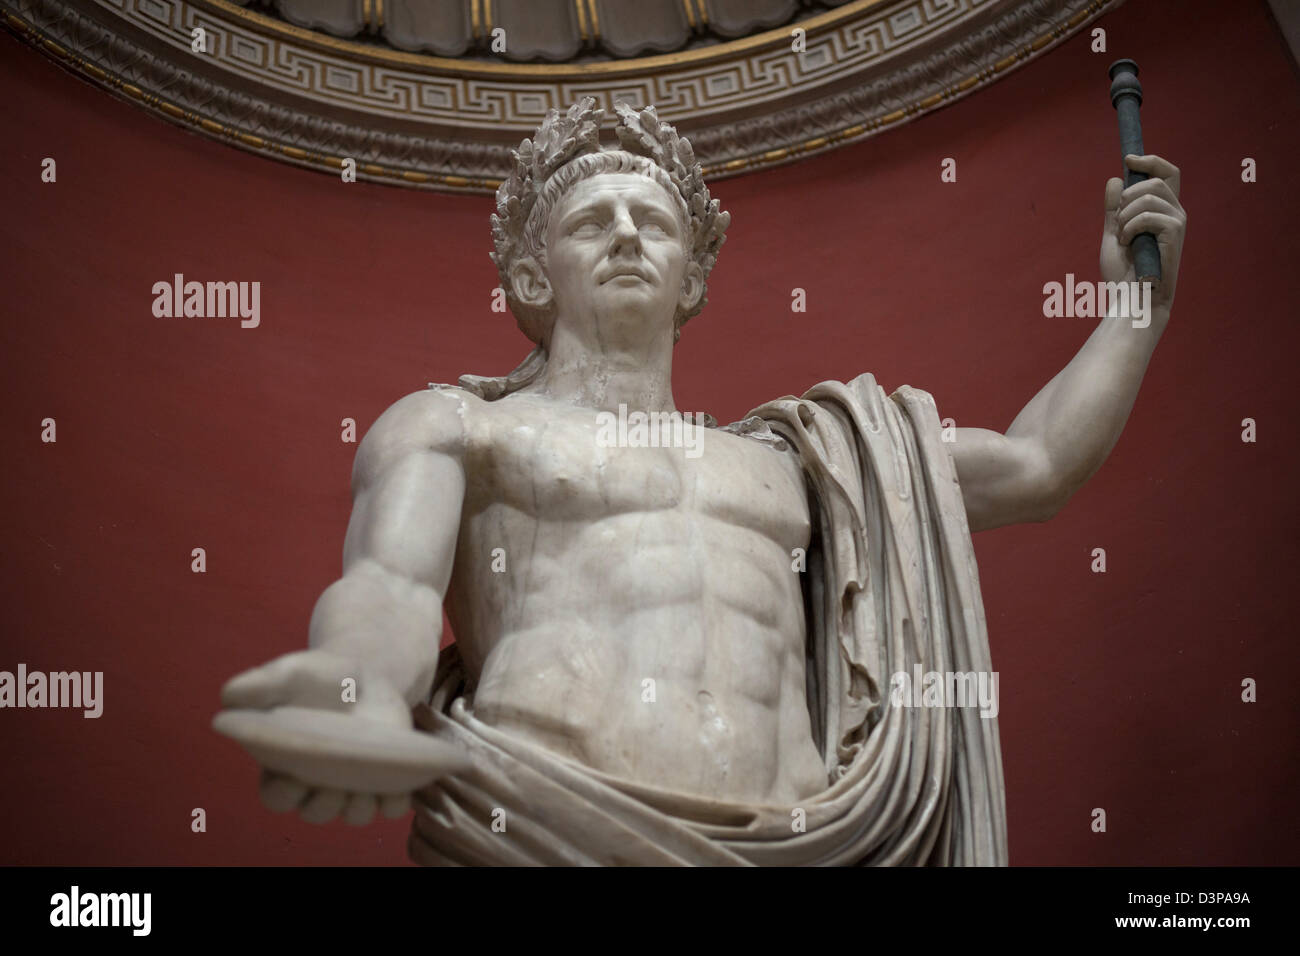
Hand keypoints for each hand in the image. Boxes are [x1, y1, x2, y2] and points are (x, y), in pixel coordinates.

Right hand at [220, 649, 416, 825]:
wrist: (364, 672)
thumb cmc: (318, 676)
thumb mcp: (288, 673)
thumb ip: (258, 685)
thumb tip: (227, 700)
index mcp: (285, 765)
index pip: (277, 797)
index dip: (284, 793)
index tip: (296, 774)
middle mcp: (318, 783)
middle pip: (317, 812)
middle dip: (325, 804)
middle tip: (335, 783)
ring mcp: (354, 784)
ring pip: (354, 814)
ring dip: (359, 806)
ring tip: (366, 784)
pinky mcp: (387, 779)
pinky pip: (392, 806)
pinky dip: (395, 802)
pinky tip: (399, 786)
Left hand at [1100, 154, 1186, 314]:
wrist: (1131, 298)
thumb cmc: (1123, 273)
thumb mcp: (1114, 234)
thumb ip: (1114, 209)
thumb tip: (1115, 179)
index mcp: (1164, 210)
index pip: (1168, 173)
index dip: (1151, 161)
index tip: (1128, 159)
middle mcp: (1176, 213)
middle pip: (1156, 180)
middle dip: (1128, 196)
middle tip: (1118, 220)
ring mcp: (1177, 223)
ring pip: (1149, 196)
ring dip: (1126, 215)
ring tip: (1122, 237)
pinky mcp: (1175, 234)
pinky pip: (1147, 215)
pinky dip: (1129, 228)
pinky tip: (1127, 244)